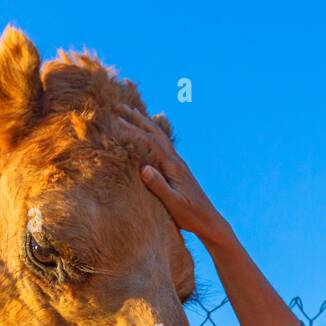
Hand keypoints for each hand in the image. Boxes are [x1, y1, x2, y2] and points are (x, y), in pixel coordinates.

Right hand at [116, 105, 236, 251]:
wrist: (208, 220)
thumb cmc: (190, 215)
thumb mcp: (174, 204)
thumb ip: (159, 187)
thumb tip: (144, 169)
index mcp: (173, 167)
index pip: (150, 143)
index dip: (133, 131)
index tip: (116, 120)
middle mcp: (176, 161)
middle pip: (155, 133)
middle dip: (138, 119)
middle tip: (119, 106)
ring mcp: (178, 163)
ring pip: (160, 136)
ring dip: (145, 123)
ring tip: (132, 111)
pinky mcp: (177, 169)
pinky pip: (162, 145)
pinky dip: (152, 133)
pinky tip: (148, 133)